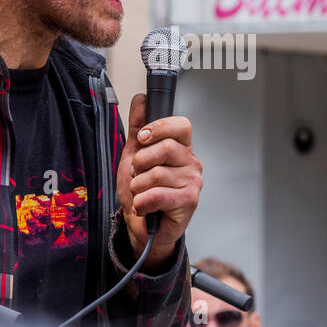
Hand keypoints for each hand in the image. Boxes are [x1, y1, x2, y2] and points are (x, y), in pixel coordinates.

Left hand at [117, 93, 201, 267]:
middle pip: (167, 147)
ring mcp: (193, 182)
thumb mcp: (133, 155)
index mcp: (181, 148)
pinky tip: (144, 206)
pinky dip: (142, 202)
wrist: (141, 226)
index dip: (158, 127)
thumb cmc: (142, 192)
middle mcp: (191, 163)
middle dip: (141, 162)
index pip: (181, 125)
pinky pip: (157, 194)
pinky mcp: (189, 202)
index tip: (142, 139)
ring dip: (138, 186)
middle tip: (138, 175)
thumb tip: (141, 100)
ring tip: (142, 194)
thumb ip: (137, 127)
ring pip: (157, 174)